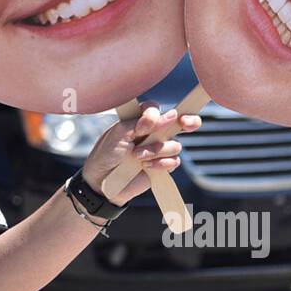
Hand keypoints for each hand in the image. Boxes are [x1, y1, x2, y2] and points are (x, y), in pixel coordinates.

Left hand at [81, 101, 200, 204]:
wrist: (102, 181)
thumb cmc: (106, 153)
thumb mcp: (120, 132)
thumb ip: (142, 122)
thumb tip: (170, 115)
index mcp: (139, 120)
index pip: (155, 109)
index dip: (155, 116)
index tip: (142, 128)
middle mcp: (152, 132)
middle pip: (180, 121)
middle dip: (189, 121)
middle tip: (184, 122)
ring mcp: (158, 149)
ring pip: (175, 145)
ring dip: (155, 151)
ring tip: (137, 156)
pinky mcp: (162, 166)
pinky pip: (174, 161)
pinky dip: (160, 164)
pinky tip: (145, 167)